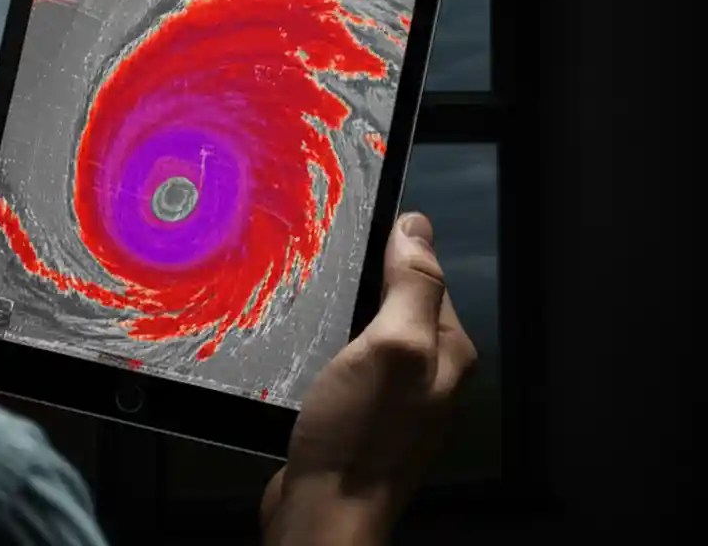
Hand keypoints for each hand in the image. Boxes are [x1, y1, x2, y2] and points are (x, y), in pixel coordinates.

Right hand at [259, 212, 477, 545]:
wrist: (323, 513)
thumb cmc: (360, 433)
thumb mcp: (393, 347)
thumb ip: (412, 286)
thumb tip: (418, 227)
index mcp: (446, 354)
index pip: (423, 280)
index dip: (388, 253)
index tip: (344, 237)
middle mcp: (426, 376)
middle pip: (391, 307)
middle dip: (356, 287)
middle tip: (313, 271)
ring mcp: (390, 402)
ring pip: (361, 338)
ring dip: (333, 321)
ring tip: (298, 306)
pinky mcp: (355, 420)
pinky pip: (340, 369)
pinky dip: (319, 354)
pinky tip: (294, 351)